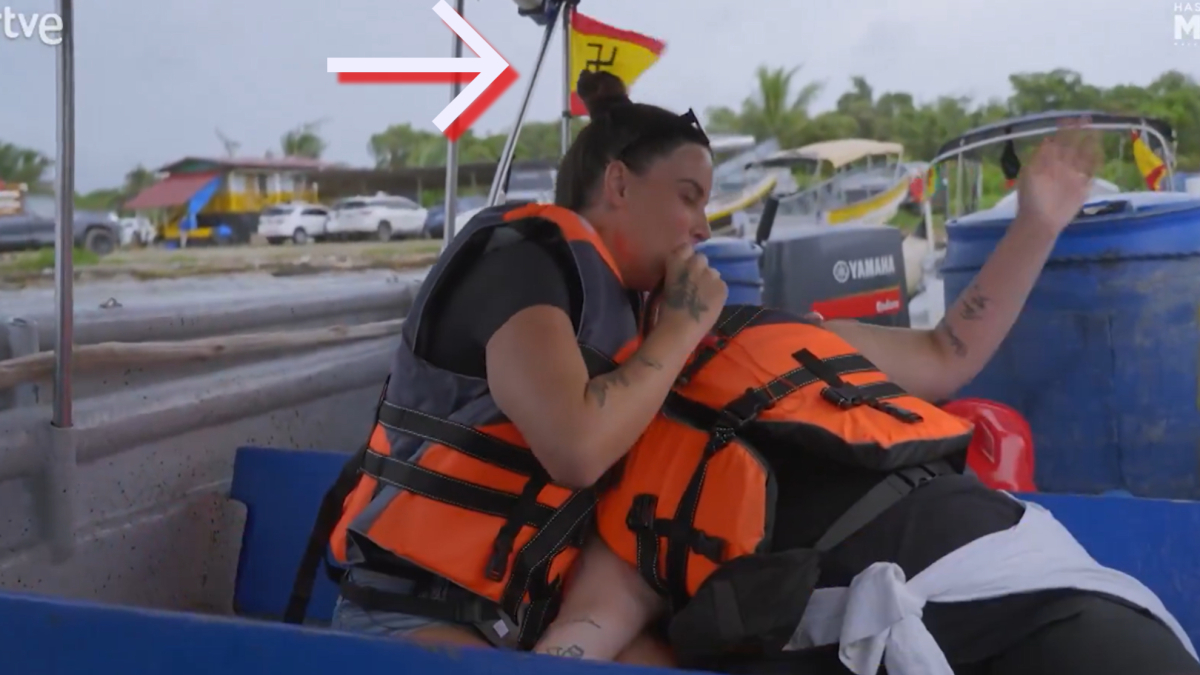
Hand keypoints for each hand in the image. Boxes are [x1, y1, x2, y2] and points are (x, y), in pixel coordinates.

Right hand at [654, 245, 725, 341]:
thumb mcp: (665, 286)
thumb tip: (683, 274)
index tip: (685, 265)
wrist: (679, 330)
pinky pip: (721, 284)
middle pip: (701, 258)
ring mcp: (710, 275)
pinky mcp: (722, 287)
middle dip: (699, 268)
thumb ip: (676, 275)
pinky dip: (716, 292)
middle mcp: (694, 264)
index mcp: (676, 263)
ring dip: (709, 280)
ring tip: (703, 295)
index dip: (686, 256)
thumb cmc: (665, 312)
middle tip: (695, 283)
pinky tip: (710, 303)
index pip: (686, 247)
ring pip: (713, 272)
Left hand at [1015, 119, 1101, 236]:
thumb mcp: (1030, 175)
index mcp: (1047, 163)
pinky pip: (1091, 173)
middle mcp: (1061, 167)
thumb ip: (1040, 158)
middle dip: (1080, 133)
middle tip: (1088, 119)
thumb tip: (1049, 139)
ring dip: (1090, 145)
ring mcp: (1072, 177)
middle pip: (1072, 146)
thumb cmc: (1031, 198)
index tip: (1071, 118)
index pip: (1058, 142)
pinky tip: (1101, 154)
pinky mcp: (1081, 188)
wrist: (1040, 221)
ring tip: (1097, 132)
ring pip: (1083, 157)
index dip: (1064, 130)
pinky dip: (1096, 164)